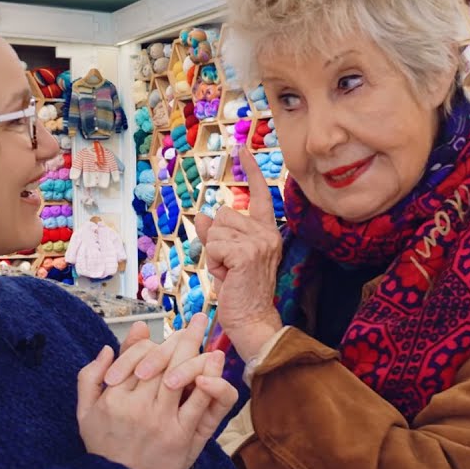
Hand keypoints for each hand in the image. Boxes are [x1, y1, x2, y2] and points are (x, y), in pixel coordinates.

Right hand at [77, 315, 224, 468]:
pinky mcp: (180, 436)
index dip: (148, 342)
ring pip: (179, 374)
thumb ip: (90, 377)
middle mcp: (136, 404)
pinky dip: (208, 381)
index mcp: (113, 396)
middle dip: (180, 336)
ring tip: (203, 330)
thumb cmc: (103, 449)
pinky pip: (198, 402)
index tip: (155, 330)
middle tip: (194, 320)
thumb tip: (107, 348)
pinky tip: (214, 363)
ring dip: (194, 349)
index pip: (135, 357)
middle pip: (161, 360)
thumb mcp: (84, 413)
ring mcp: (159, 420)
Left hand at [195, 147, 284, 356]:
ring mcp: (259, 242)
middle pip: (223, 214)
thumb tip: (203, 216)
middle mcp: (267, 233)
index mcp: (266, 232)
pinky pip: (213, 244)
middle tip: (228, 266)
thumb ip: (216, 235)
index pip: (260, 195)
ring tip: (227, 273)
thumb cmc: (239, 292)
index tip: (243, 148)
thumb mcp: (225, 258)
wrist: (251, 320)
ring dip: (213, 253)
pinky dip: (213, 262)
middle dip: (217, 240)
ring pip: (215, 230)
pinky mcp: (246, 253)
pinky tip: (226, 276)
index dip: (251, 170)